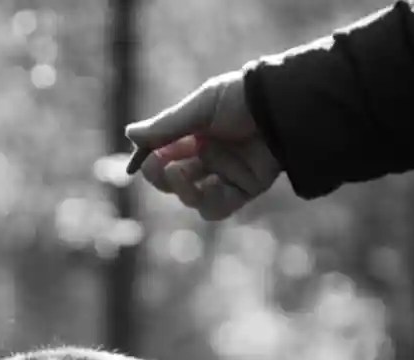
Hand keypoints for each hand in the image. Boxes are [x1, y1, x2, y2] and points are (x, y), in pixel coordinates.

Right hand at [125, 70, 280, 220]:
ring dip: (182, 190)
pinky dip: (209, 202)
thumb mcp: (201, 107)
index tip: (137, 163)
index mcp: (196, 133)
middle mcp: (209, 156)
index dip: (149, 161)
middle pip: (174, 180)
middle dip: (161, 177)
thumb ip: (166, 125)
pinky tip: (210, 186)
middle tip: (159, 166)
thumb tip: (129, 133)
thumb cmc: (243, 99)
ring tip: (180, 173)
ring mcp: (226, 174)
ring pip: (192, 197)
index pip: (163, 154)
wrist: (284, 107)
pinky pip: (219, 207)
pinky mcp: (245, 190)